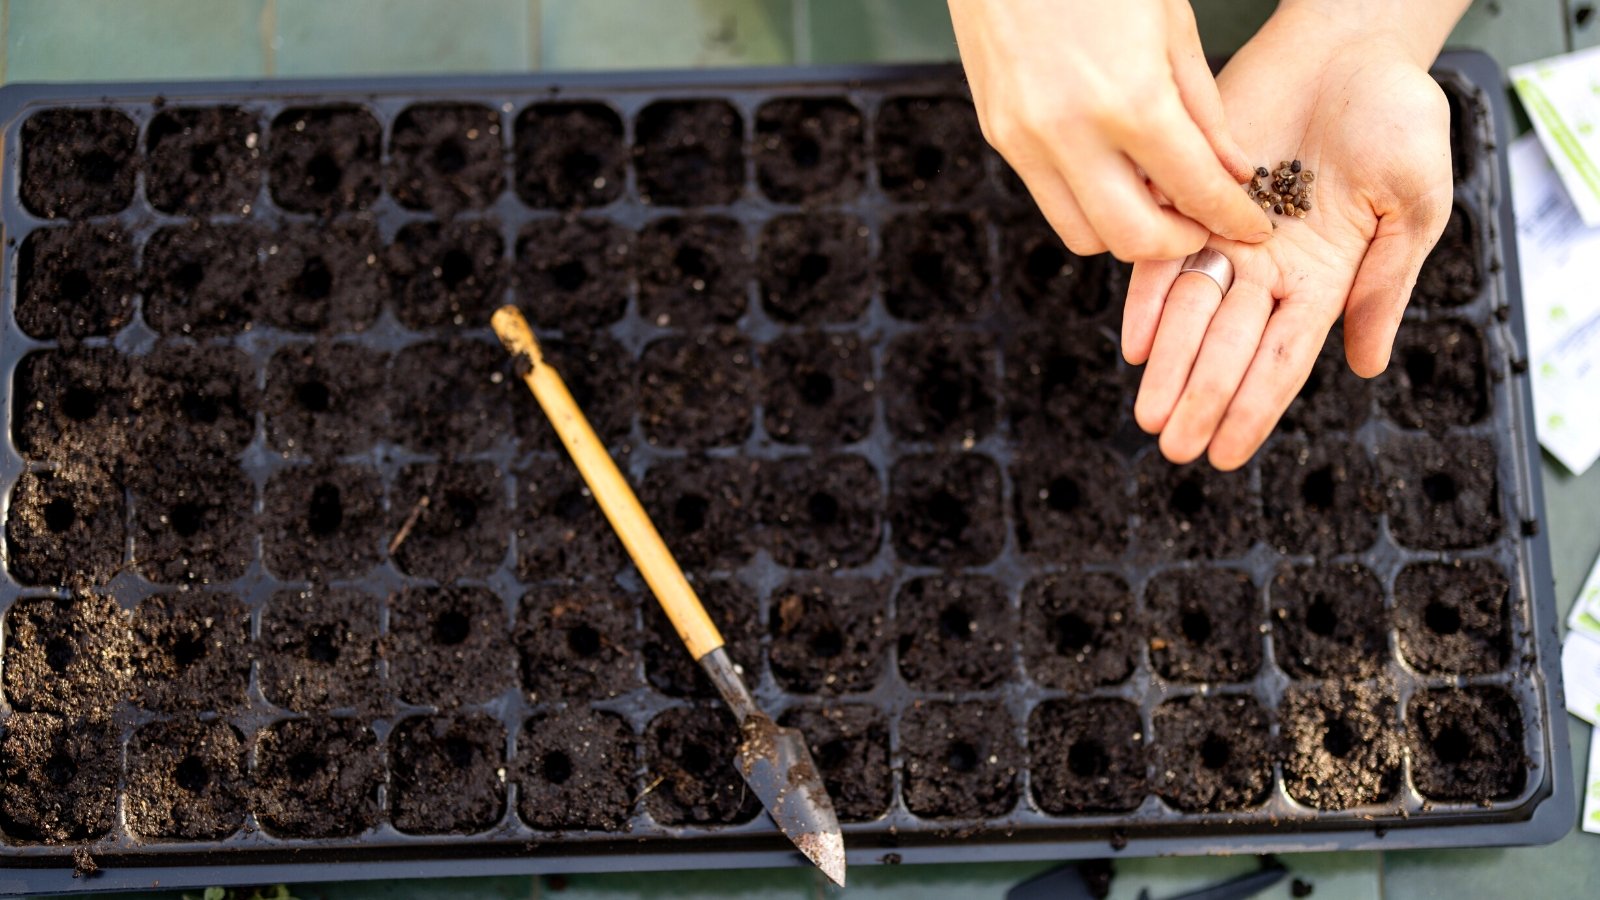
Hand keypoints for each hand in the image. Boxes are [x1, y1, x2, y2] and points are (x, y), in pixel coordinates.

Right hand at [947, 0, 1271, 260]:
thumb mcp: (1172, 21)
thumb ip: (1203, 105)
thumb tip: (1231, 171)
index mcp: (1131, 100)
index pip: (1194, 192)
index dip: (1231, 219)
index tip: (1252, 227)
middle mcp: (1071, 133)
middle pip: (1132, 239)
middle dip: (1177, 243)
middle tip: (1202, 223)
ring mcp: (1025, 139)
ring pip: (1083, 235)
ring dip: (1125, 230)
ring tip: (1155, 196)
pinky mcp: (998, 133)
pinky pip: (1050, 196)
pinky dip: (1088, 199)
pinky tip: (1115, 167)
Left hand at [1123, 3, 1457, 468]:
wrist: (1349, 43)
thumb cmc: (1396, 117)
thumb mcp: (1415, 207)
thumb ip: (1386, 285)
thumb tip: (1367, 367)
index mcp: (1323, 279)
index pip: (1283, 361)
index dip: (1254, 409)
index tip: (1226, 455)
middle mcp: (1268, 268)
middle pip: (1227, 349)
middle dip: (1201, 401)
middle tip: (1174, 448)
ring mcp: (1227, 235)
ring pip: (1190, 315)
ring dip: (1168, 369)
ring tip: (1149, 416)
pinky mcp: (1192, 198)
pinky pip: (1162, 256)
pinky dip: (1146, 300)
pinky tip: (1135, 345)